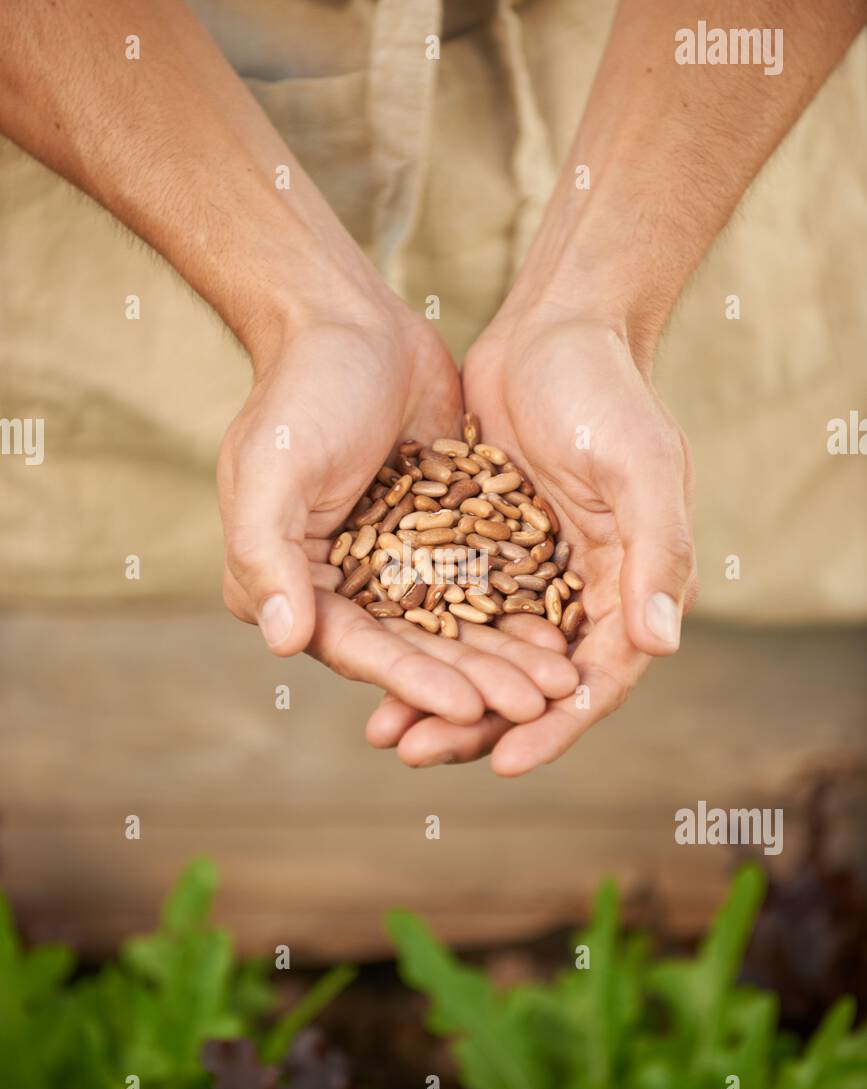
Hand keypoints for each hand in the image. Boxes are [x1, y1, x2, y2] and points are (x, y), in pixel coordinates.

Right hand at [217, 296, 578, 724]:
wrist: (349, 321)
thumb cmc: (298, 393)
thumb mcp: (271, 471)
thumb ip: (268, 557)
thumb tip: (284, 643)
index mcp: (295, 585)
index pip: (362, 650)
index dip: (418, 683)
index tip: (472, 708)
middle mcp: (345, 587)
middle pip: (419, 649)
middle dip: (479, 681)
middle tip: (539, 705)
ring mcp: (399, 562)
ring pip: (460, 623)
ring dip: (508, 655)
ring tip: (562, 681)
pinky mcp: (443, 534)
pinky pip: (486, 580)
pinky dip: (521, 605)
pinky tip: (567, 628)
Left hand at [366, 312, 696, 772]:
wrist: (553, 326)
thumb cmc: (606, 391)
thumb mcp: (638, 467)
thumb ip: (656, 553)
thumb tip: (661, 646)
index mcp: (632, 585)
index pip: (596, 680)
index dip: (553, 726)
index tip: (505, 762)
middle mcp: (583, 591)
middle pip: (530, 683)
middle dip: (478, 725)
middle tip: (418, 754)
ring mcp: (530, 572)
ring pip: (483, 656)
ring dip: (439, 693)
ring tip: (384, 731)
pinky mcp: (485, 548)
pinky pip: (448, 611)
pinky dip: (418, 641)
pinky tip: (370, 662)